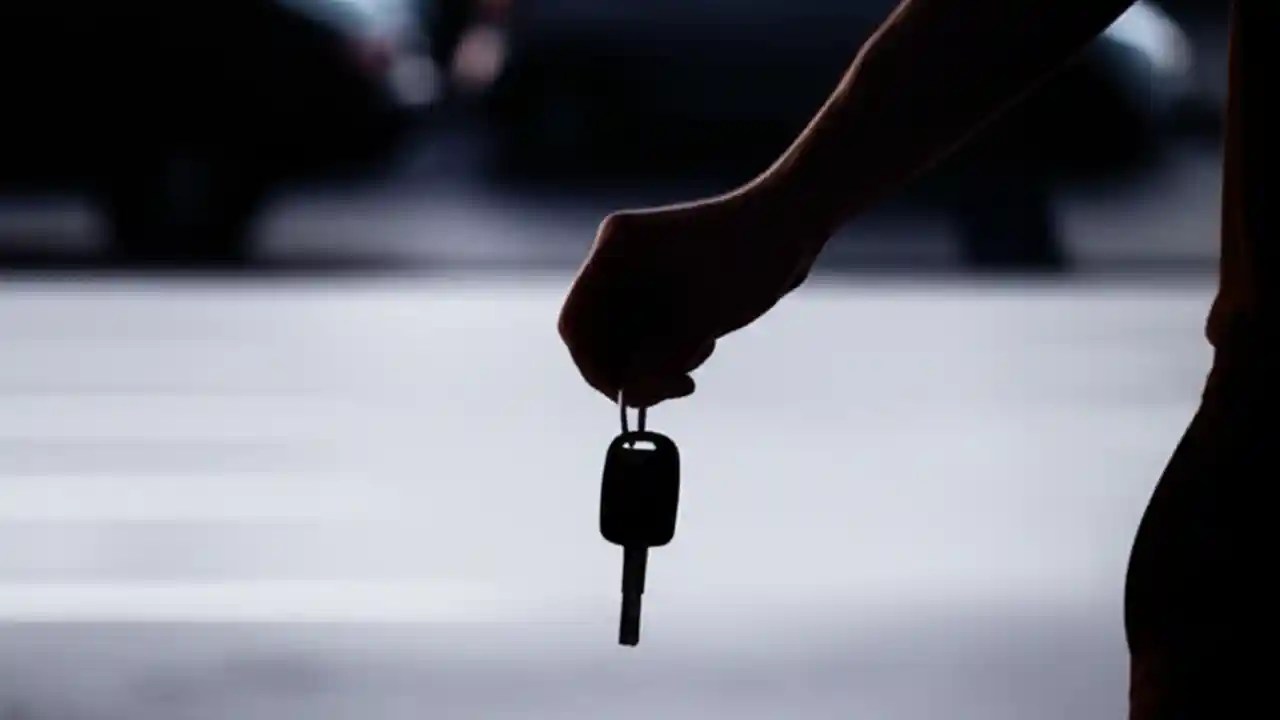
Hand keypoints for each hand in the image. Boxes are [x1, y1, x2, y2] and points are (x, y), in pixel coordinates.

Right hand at [558, 185, 825, 407]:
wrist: (795, 221)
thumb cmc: (750, 257)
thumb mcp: (703, 320)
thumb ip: (660, 363)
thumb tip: (628, 398)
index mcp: (615, 251)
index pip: (577, 323)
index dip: (594, 368)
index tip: (627, 398)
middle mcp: (619, 259)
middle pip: (599, 335)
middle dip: (634, 368)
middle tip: (679, 385)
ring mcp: (640, 271)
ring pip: (626, 338)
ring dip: (656, 361)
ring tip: (701, 354)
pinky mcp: (663, 284)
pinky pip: (648, 330)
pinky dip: (670, 348)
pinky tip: (705, 341)